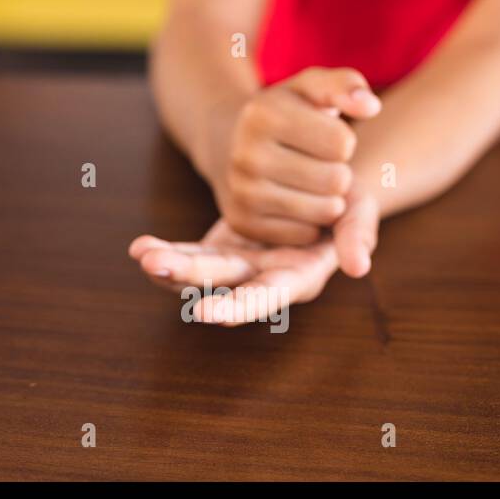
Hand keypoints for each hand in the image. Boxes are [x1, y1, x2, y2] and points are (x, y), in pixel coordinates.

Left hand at [129, 181, 380, 324]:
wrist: (320, 185)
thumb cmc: (348, 200)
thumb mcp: (360, 210)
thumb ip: (360, 235)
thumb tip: (358, 266)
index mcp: (301, 275)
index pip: (268, 296)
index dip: (240, 305)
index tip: (208, 312)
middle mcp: (265, 277)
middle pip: (222, 285)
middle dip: (188, 278)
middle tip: (153, 265)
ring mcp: (240, 264)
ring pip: (200, 272)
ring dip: (169, 267)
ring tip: (141, 255)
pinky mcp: (223, 246)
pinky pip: (192, 253)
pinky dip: (168, 251)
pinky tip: (139, 248)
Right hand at [215, 67, 380, 247]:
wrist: (231, 144)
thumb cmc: (288, 115)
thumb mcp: (312, 89)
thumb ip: (346, 85)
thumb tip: (370, 107)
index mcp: (262, 114)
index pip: (343, 143)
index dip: (342, 141)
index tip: (320, 135)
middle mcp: (245, 154)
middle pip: (337, 180)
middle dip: (338, 172)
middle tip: (314, 162)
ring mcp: (241, 191)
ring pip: (326, 212)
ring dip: (328, 199)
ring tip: (305, 181)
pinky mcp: (242, 223)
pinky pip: (306, 235)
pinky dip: (309, 222)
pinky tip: (291, 200)